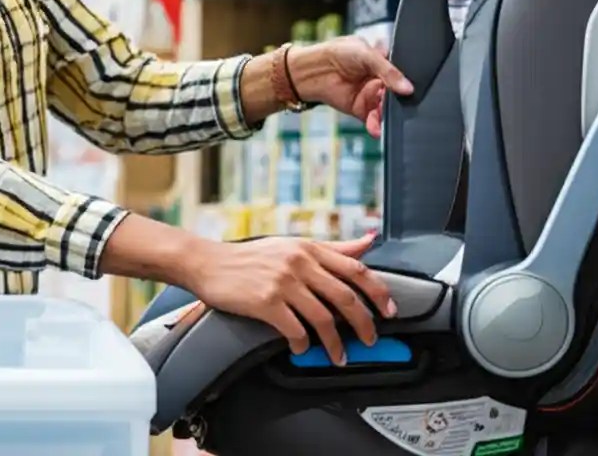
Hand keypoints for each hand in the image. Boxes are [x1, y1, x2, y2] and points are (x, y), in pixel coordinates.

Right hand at [181, 234, 396, 366]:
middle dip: (364, 323)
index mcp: (309, 249)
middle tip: (371, 340)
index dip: (378, 292)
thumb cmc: (250, 257)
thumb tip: (370, 240)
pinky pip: (295, 329)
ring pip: (323, 318)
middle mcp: (299, 263)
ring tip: (339, 356)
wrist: (208, 263)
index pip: (356, 269)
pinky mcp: (266, 302)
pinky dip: (303, 343)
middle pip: (345, 297)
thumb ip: (333, 247)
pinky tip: (301, 348)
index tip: (389, 311)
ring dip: (335, 343)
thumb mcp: (293, 245)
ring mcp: (283, 282)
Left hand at [288, 37, 413, 136]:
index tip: (415, 89)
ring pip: (387, 109)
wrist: (313, 69)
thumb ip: (388, 71)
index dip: (409, 81)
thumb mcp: (367, 55)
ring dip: (389, 115)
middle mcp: (381, 81)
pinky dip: (376, 125)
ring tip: (388, 118)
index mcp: (385, 64)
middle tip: (402, 103)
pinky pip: (374, 119)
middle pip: (398, 95)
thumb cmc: (338, 53)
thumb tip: (407, 88)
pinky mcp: (362, 109)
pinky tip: (377, 129)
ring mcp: (372, 96)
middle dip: (400, 101)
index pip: (404, 75)